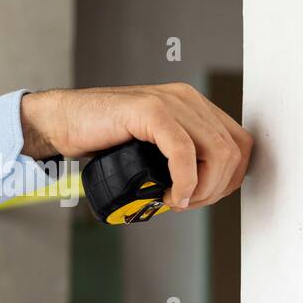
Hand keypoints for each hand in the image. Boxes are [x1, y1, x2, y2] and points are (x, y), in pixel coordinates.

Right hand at [20, 83, 253, 209]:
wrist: (63, 122)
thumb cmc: (103, 139)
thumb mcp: (153, 148)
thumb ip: (181, 157)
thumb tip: (209, 189)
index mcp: (193, 105)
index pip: (240, 143)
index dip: (231, 178)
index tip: (203, 197)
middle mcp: (187, 99)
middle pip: (233, 151)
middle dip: (216, 189)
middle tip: (185, 203)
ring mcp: (170, 101)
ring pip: (217, 152)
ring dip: (202, 188)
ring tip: (174, 200)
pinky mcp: (150, 110)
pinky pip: (185, 152)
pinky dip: (185, 181)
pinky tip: (170, 195)